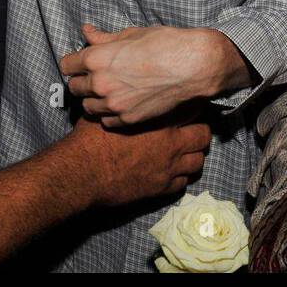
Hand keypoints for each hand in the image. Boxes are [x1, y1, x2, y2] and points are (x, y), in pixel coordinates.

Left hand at [60, 24, 237, 126]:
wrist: (193, 66)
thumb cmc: (165, 44)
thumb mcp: (131, 35)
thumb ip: (104, 38)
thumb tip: (86, 32)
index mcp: (96, 59)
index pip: (67, 65)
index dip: (74, 62)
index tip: (81, 62)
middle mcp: (100, 83)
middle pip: (75, 87)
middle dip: (82, 81)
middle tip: (95, 76)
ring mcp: (114, 104)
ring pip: (88, 107)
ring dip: (94, 99)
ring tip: (107, 92)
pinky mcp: (128, 119)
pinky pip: (106, 121)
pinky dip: (109, 114)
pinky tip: (120, 104)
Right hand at [67, 113, 210, 206]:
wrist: (83, 174)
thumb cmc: (90, 140)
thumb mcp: (107, 112)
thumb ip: (125, 106)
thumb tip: (119, 97)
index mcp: (158, 119)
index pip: (191, 108)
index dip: (190, 106)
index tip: (186, 106)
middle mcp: (170, 143)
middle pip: (204, 135)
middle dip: (199, 131)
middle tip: (190, 130)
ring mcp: (168, 168)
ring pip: (198, 161)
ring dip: (193, 156)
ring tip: (183, 153)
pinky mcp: (161, 188)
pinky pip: (183, 183)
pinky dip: (180, 177)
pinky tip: (170, 172)